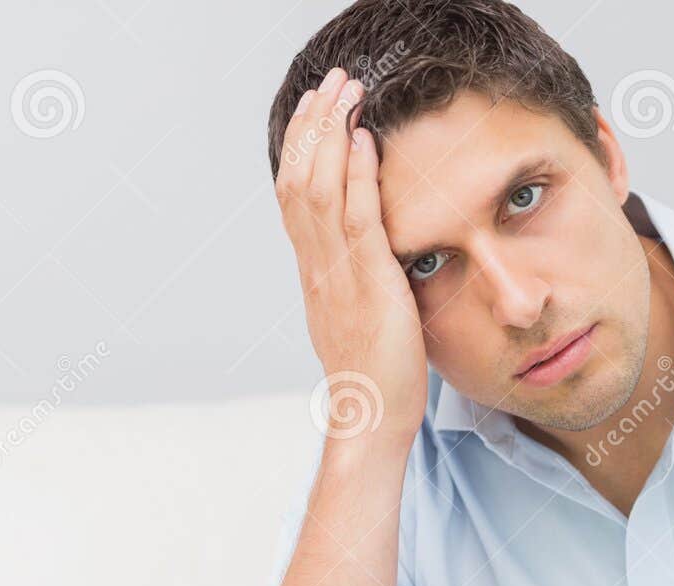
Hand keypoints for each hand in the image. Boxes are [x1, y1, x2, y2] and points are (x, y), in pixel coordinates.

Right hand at [275, 67, 427, 447]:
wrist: (371, 416)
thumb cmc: (377, 374)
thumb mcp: (363, 314)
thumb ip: (362, 280)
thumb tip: (375, 257)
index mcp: (314, 271)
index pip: (295, 194)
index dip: (302, 147)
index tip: (314, 109)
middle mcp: (317, 266)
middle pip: (300, 179)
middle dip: (313, 125)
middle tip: (329, 83)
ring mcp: (337, 274)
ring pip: (320, 189)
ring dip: (332, 135)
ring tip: (345, 93)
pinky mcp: (367, 285)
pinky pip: (356, 220)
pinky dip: (358, 176)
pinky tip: (365, 142)